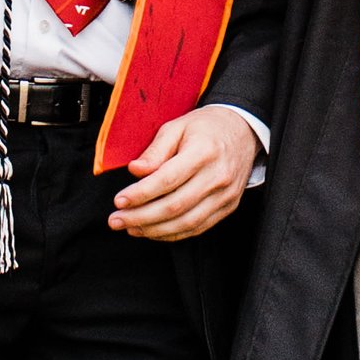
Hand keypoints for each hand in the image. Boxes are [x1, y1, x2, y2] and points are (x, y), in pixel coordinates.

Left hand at [109, 106, 261, 242]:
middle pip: (175, 206)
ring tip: (130, 228)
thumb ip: (155, 150)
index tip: (119, 200)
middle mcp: (218, 176)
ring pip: (186, 222)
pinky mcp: (229, 207)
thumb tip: (135, 171)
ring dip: (154, 230)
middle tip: (116, 220)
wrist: (244, 131)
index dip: (141, 194)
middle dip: (141, 217)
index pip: (167, 179)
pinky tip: (153, 231)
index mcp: (204, 151)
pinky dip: (173, 233)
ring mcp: (226, 195)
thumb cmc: (206, 127)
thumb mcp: (177, 126)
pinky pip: (198, 228)